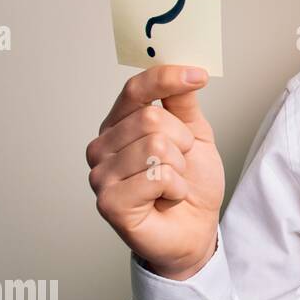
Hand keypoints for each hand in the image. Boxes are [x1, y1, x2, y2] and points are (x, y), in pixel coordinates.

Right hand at [87, 65, 224, 279]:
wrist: (195, 229)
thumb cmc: (190, 184)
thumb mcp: (195, 135)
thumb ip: (183, 103)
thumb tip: (186, 70)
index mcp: (118, 125)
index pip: (135, 89)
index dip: (167, 78)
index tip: (199, 76)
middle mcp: (102, 147)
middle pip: (151, 117)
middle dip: (182, 141)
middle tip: (180, 163)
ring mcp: (100, 175)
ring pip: (156, 146)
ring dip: (180, 167)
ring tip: (172, 183)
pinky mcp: (109, 202)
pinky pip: (157, 176)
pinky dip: (175, 188)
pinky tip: (167, 199)